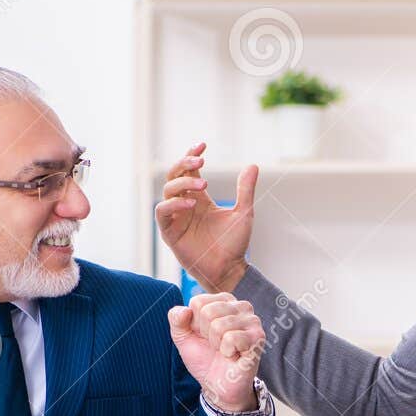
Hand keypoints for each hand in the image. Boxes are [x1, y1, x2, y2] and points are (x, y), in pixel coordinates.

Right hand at [154, 142, 256, 293]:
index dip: (192, 156)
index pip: (188, 170)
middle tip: (200, 161)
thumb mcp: (244, 213)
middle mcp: (184, 205)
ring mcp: (176, 218)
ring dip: (183, 183)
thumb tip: (252, 165)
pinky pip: (163, 212)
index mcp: (198, 198)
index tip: (202, 145)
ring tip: (202, 184)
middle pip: (174, 175)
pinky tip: (191, 203)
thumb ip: (245, 190)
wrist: (229, 269)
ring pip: (168, 190)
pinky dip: (174, 204)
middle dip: (185, 164)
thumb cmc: (234, 244)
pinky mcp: (169, 232)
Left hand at [168, 292, 264, 411]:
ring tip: (225, 350)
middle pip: (207, 312)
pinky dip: (227, 351)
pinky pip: (231, 338)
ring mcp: (252, 321)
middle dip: (206, 334)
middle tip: (216, 345)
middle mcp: (241, 306)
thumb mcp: (183, 337)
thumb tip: (183, 311)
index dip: (195, 324)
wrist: (217, 385)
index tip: (205, 336)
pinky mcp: (258, 337)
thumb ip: (176, 319)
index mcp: (224, 300)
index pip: (198, 302)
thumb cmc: (204, 358)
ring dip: (216, 344)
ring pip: (219, 325)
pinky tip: (234, 355)